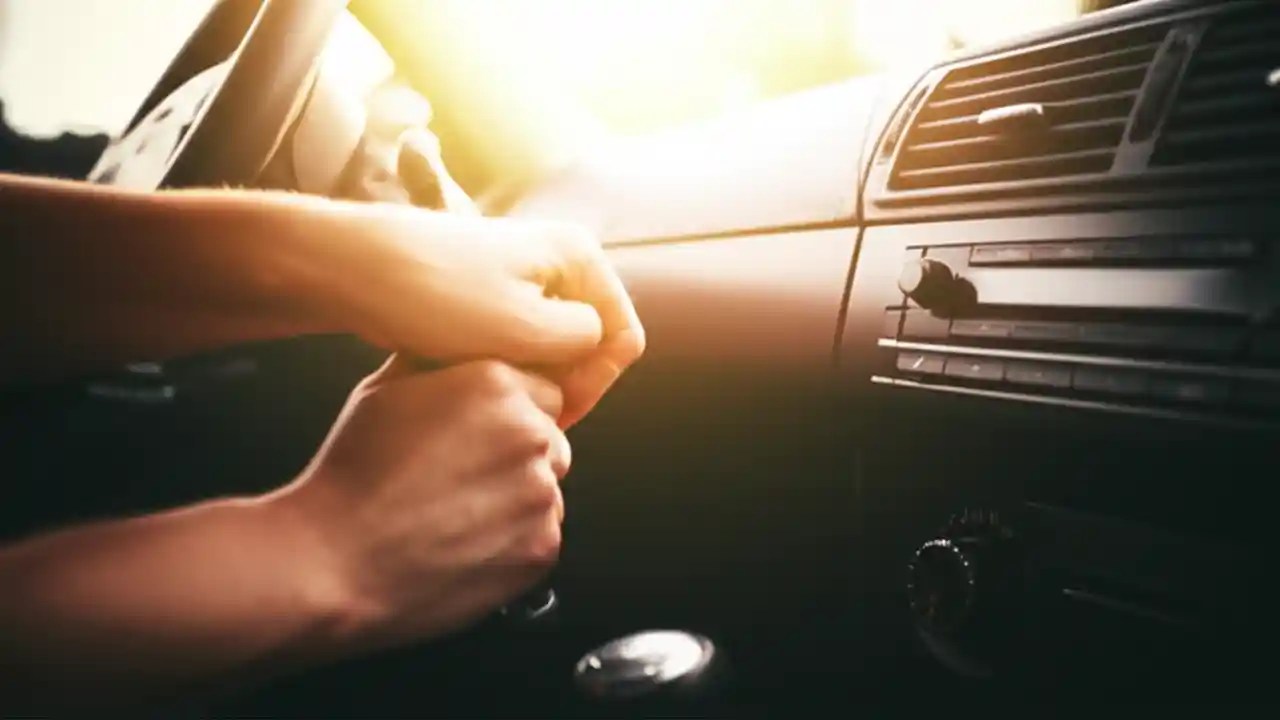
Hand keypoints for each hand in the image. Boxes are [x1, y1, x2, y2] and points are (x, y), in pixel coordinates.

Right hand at [276, 357, 569, 647]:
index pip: (543, 387)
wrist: (335, 563)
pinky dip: (514, 540)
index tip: (478, 432)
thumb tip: (458, 340)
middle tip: (461, 474)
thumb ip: (438, 358)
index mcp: (497, 385)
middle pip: (550, 437)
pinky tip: (464, 541)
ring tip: (456, 511)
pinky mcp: (541, 548)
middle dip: (518, 452)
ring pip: (546, 488)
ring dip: (517, 496)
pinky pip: (541, 534)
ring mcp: (541, 495)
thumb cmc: (351, 475)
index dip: (510, 410)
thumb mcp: (383, 389)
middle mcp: (530, 434)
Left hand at [310, 206, 644, 426]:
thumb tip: (593, 346)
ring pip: (546, 349)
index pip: (622, 339)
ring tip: (482, 388)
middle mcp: (558, 259)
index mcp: (579, 256)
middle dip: (556, 381)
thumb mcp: (525, 328)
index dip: (593, 384)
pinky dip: (495, 365)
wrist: (349, 266)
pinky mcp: (485, 293)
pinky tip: (462, 374)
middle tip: (513, 405)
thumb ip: (582, 343)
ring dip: (522, 377)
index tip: (550, 410)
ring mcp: (520, 276)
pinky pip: (511, 343)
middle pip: (586, 345)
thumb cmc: (436, 295)